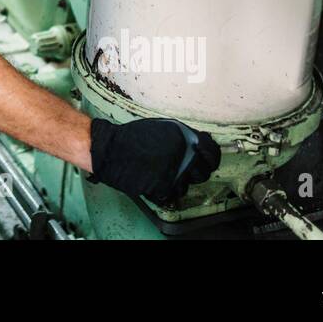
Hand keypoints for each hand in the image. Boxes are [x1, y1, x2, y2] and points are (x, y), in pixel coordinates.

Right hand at [88, 117, 220, 202]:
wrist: (111, 149)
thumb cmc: (132, 137)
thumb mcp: (162, 127)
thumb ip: (183, 136)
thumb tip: (200, 144)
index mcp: (183, 140)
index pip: (212, 153)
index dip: (211, 156)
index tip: (207, 157)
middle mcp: (182, 157)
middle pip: (202, 173)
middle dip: (195, 170)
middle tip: (184, 166)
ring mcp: (173, 175)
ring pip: (186, 186)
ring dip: (179, 181)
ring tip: (164, 172)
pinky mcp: (162, 189)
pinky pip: (171, 194)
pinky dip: (166, 189)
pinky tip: (156, 180)